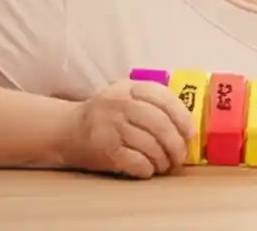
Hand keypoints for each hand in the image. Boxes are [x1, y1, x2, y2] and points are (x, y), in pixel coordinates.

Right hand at [56, 79, 195, 178]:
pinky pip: (134, 160)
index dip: (183, 118)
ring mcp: (110, 125)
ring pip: (149, 144)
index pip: (166, 99)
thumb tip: (189, 128)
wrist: (66, 129)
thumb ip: (154, 104)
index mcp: (131, 87)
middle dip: (176, 144)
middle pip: (160, 124)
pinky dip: (146, 168)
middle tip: (180, 157)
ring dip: (163, 159)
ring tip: (165, 165)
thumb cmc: (107, 115)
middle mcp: (120, 103)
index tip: (190, 134)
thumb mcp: (128, 97)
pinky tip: (148, 170)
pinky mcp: (103, 147)